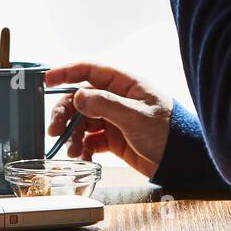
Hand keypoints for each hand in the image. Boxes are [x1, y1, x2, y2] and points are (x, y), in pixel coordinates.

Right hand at [45, 63, 173, 177]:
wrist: (183, 160)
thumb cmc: (168, 131)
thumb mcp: (135, 116)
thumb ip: (104, 104)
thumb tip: (76, 96)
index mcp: (123, 83)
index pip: (89, 70)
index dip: (66, 72)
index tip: (46, 79)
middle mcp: (116, 98)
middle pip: (79, 99)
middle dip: (64, 113)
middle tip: (55, 130)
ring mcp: (113, 118)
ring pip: (82, 121)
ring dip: (72, 134)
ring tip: (73, 151)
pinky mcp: (113, 138)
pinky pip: (90, 139)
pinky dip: (83, 147)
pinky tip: (83, 156)